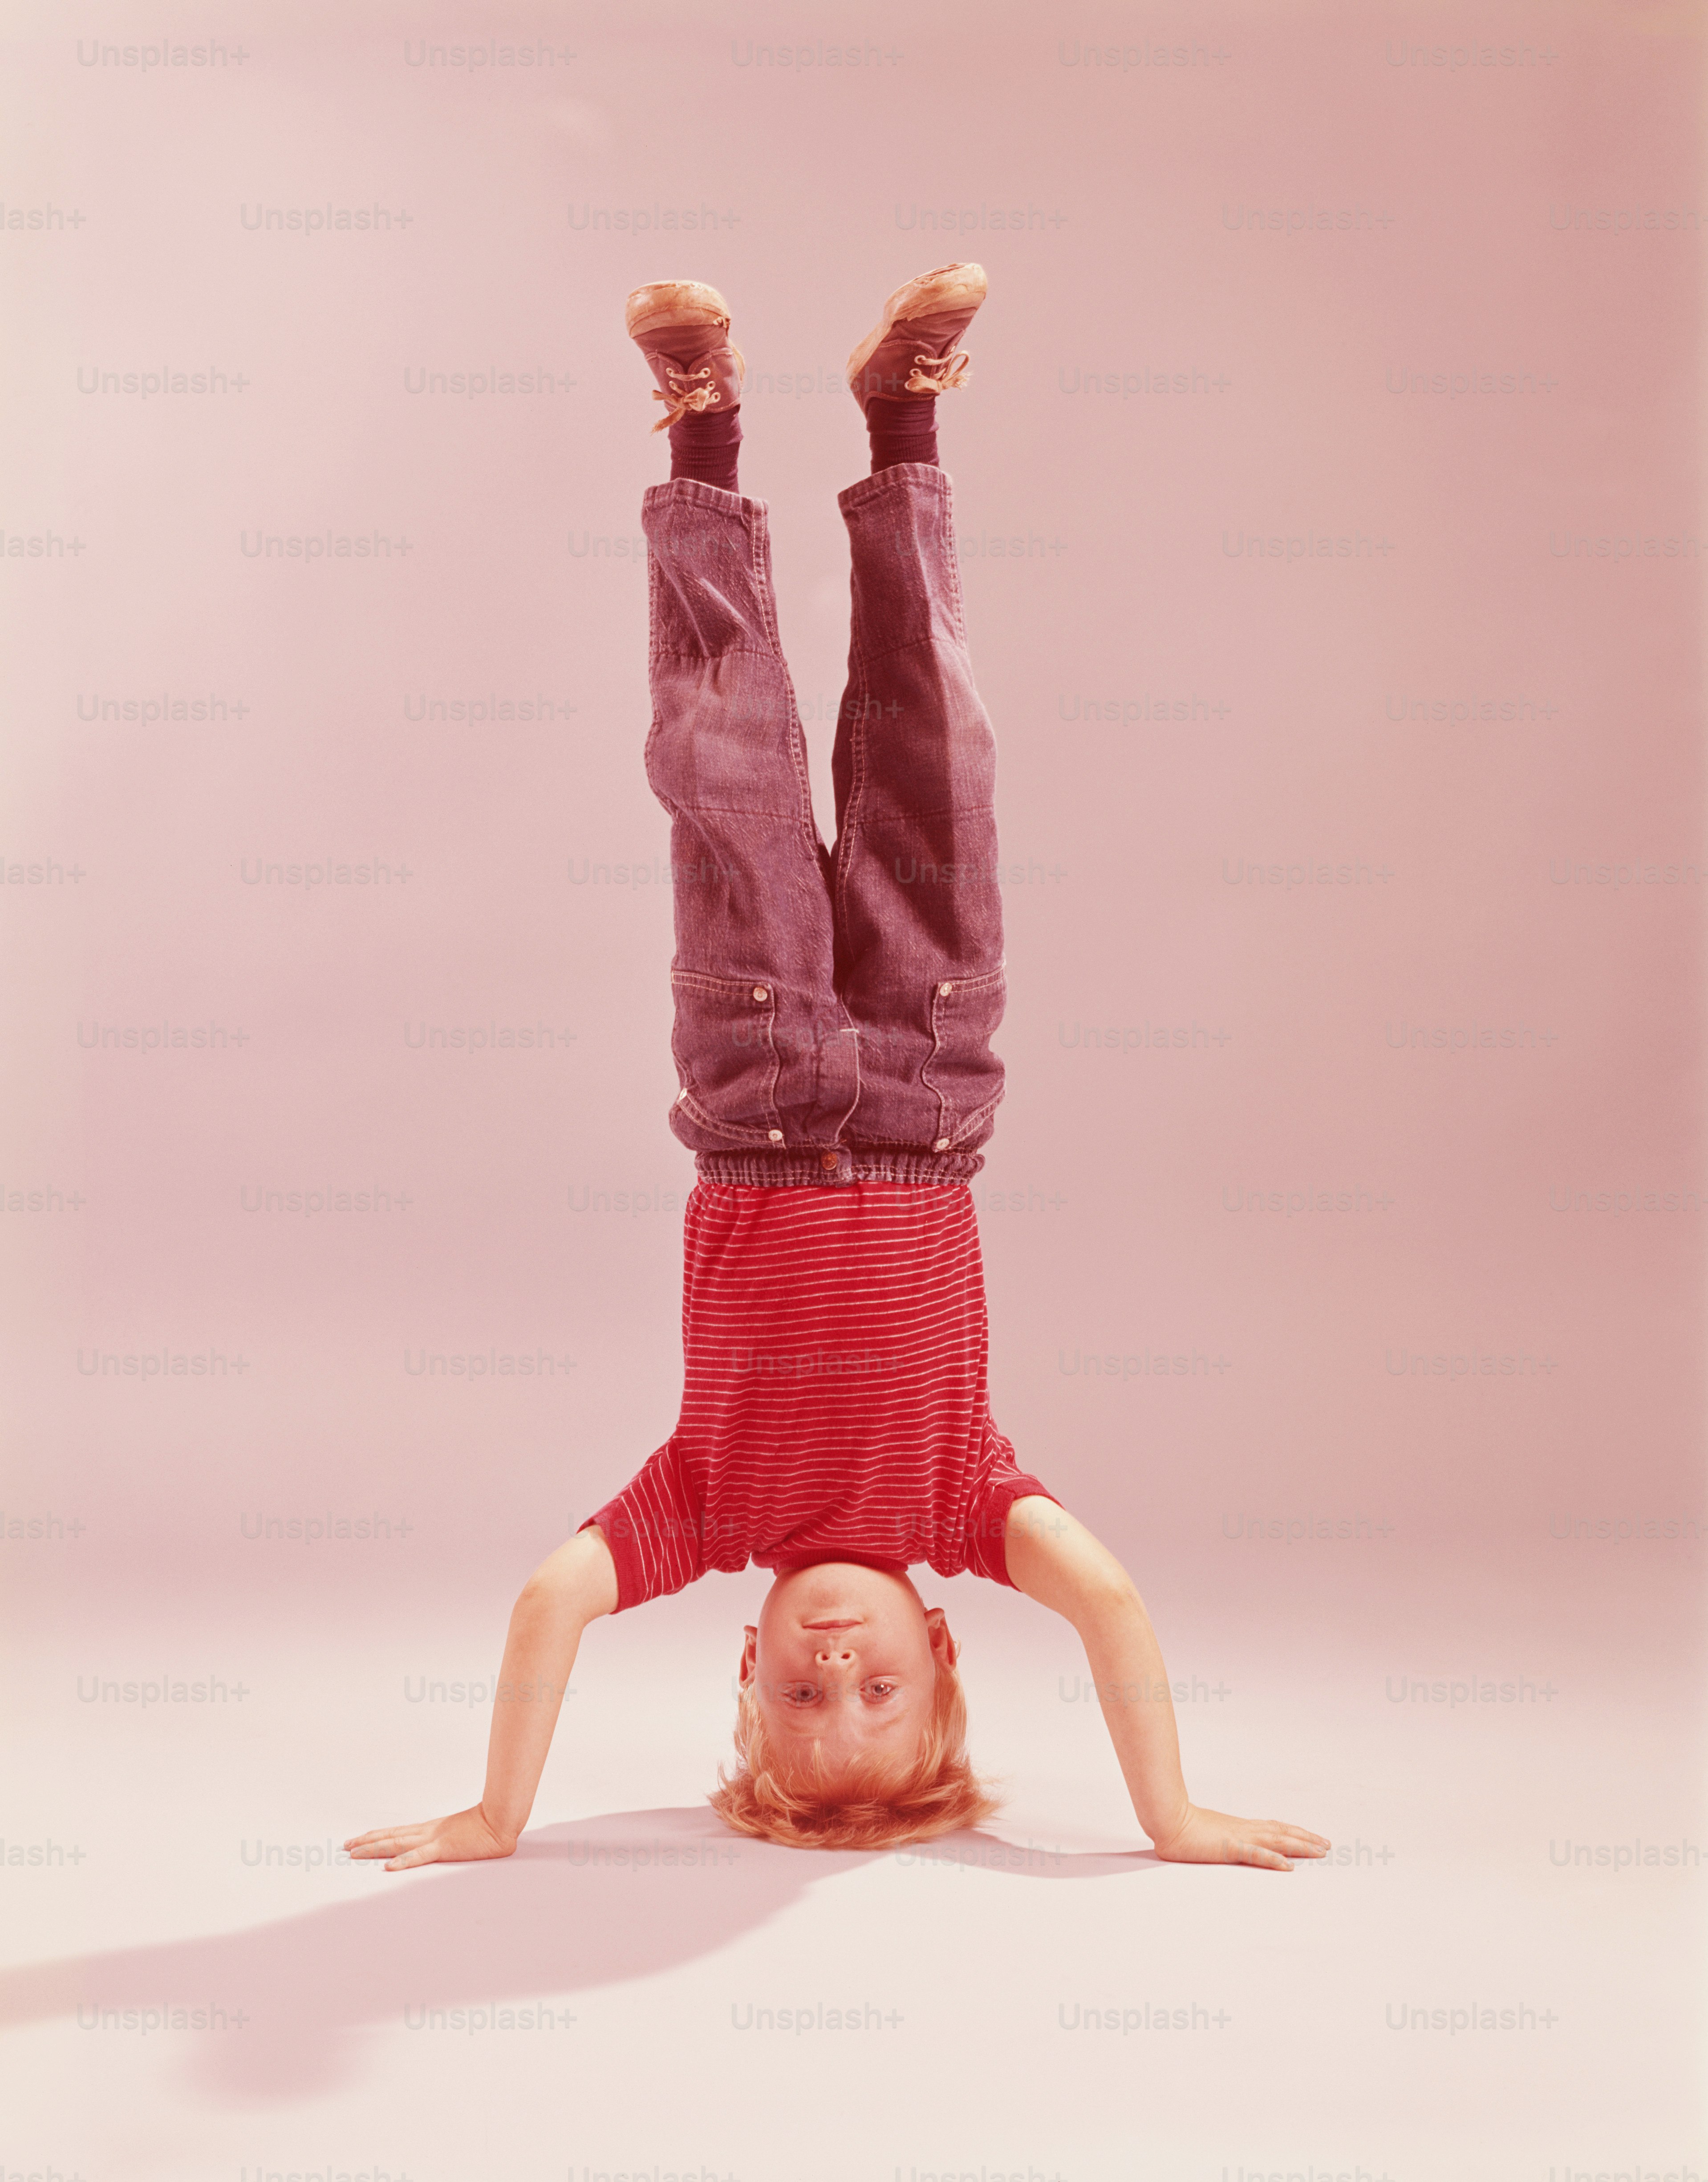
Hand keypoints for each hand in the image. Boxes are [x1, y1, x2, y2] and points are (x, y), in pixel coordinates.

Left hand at [343, 1804, 516, 1872]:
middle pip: (391, 1836)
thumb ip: (450, 1839)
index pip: (397, 1832)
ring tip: (354, 1852)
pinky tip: (387, 1866)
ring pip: (397, 1844)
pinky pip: (419, 1856)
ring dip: (374, 1849)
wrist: (501, 1819)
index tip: (357, 1839)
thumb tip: (443, 1844)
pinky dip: (402, 1862)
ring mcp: (434, 1839)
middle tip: (345, 1846)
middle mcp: (427, 1832)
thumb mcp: (462, 1833)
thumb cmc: (487, 1826)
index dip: (376, 1836)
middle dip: (367, 1842)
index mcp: (431, 1829)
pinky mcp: (444, 1848)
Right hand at [1149, 1804, 1329, 1870]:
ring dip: (1299, 1846)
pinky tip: (1288, 1866)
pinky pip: (1256, 1854)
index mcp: (1239, 1827)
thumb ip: (1221, 1837)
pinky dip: (1274, 1859)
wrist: (1166, 1818)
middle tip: (1327, 1845)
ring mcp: (1238, 1837)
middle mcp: (1244, 1829)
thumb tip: (1227, 1841)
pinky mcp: (1229, 1847)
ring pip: (1276, 1840)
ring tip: (1320, 1852)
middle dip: (1306, 1839)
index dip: (1294, 1832)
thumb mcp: (1207, 1832)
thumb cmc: (1180, 1826)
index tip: (1313, 1837)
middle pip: (1281, 1832)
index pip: (1274, 1827)